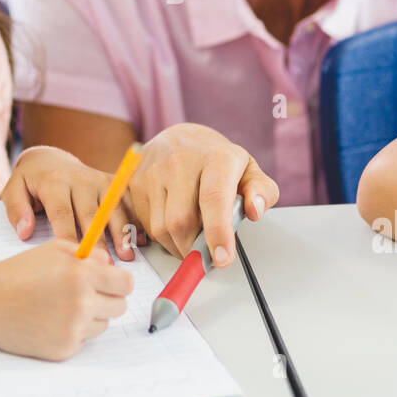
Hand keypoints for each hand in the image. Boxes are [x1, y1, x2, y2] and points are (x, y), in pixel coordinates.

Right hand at [0, 240, 132, 359]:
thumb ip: (88, 254)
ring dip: (90, 317)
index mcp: (82, 275)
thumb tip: (111, 266)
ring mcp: (73, 329)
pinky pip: (83, 340)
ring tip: (61, 306)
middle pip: (120, 307)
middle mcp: (82, 303)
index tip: (111, 282)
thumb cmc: (17, 273)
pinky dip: (73, 332)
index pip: (126, 284)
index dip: (119, 282)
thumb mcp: (53, 249)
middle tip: (86, 294)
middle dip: (107, 299)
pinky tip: (50, 321)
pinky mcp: (64, 349)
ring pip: (103, 325)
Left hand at [2, 146, 146, 258]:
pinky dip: (135, 219)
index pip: (62, 212)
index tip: (75, 259)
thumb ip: (16, 210)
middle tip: (105, 265)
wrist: (50, 159)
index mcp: (54, 181)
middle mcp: (79, 178)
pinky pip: (127, 200)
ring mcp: (98, 179)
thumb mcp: (13, 190)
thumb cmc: (31, 182)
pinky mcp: (111, 181)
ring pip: (114, 207)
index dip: (69, 236)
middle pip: (92, 213)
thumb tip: (25, 232)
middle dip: (100, 241)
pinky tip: (139, 240)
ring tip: (127, 256)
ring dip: (123, 232)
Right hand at [127, 123, 277, 265]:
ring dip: (177, 246)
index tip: (221, 259)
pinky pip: (145, 225)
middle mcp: (180, 161)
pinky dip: (161, 236)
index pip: (214, 198)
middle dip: (195, 250)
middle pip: (182, 222)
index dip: (218, 233)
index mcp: (216, 158)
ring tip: (192, 237)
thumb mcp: (248, 170)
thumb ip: (262, 191)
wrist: (181, 137)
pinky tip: (173, 224)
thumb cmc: (216, 159)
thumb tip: (255, 210)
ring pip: (161, 229)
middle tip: (206, 255)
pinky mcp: (134, 182)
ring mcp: (153, 171)